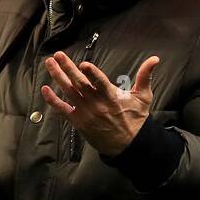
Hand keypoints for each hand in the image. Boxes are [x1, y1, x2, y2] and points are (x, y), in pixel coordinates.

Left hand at [42, 52, 159, 156]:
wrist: (127, 145)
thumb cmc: (135, 119)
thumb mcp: (143, 97)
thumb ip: (145, 76)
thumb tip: (155, 59)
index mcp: (112, 97)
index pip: (100, 83)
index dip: (92, 74)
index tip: (83, 64)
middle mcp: (97, 105)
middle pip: (80, 84)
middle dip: (68, 68)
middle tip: (58, 55)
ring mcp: (85, 113)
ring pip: (69, 93)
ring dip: (58, 77)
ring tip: (50, 63)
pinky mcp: (78, 122)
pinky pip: (63, 110)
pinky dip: (53, 100)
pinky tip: (45, 89)